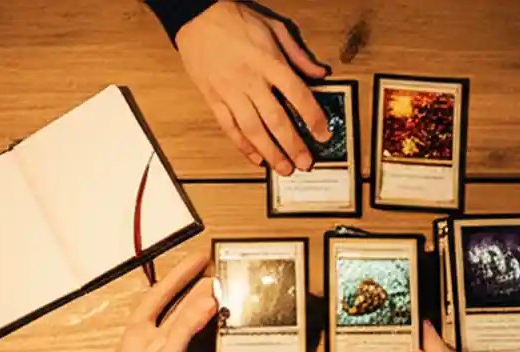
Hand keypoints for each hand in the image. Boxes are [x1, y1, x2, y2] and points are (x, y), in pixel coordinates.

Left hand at [90, 252, 217, 351]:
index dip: (183, 273)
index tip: (202, 257)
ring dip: (197, 319)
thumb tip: (205, 299)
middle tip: (213, 276)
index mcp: (140, 329)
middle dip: (192, 291)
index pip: (164, 291)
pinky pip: (180, 348)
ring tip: (215, 311)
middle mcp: (143, 336)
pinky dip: (195, 346)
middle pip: (172, 305)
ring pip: (178, 326)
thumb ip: (185, 328)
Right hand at [176, 1, 330, 175]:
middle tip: (304, 163)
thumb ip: (298, 54)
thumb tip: (319, 74)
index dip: (312, 117)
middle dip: (292, 144)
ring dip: (269, 152)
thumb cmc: (235, 19)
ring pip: (252, 129)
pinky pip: (229, 127)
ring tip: (283, 168)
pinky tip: (255, 158)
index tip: (323, 134)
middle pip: (275, 119)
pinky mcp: (213, 98)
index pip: (297, 94)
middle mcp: (250, 80)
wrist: (196, 15)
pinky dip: (242, 145)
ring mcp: (229, 91)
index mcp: (268, 62)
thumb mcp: (274, 27)